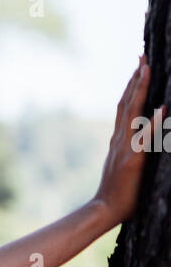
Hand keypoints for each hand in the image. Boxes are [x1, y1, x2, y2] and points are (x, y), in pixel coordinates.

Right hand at [94, 56, 165, 225]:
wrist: (104, 210)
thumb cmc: (119, 192)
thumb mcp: (124, 164)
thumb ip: (132, 148)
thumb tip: (141, 137)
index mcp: (119, 140)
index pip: (125, 106)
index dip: (132, 85)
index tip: (139, 66)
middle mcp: (120, 139)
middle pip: (127, 102)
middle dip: (136, 78)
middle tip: (143, 56)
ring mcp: (126, 148)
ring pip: (133, 112)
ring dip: (140, 89)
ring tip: (146, 69)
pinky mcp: (133, 160)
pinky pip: (145, 137)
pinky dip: (153, 122)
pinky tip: (162, 108)